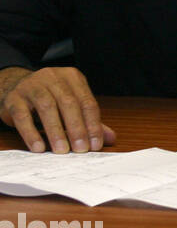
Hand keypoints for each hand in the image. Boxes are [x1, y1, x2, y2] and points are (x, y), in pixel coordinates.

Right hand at [0, 66, 116, 152]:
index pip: (88, 102)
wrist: (15, 87)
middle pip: (69, 103)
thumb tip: (111, 138)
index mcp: (73, 78)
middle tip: (81, 150)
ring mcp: (32, 85)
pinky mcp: (14, 98)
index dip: (93, 125)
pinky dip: (32, 133)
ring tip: (62, 150)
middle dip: (77, 128)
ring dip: (56, 131)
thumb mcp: (72, 105)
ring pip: (47, 108)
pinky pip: (23, 116)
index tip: (95, 145)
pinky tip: (39, 147)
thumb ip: (90, 121)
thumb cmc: (50, 98)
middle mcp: (53, 77)